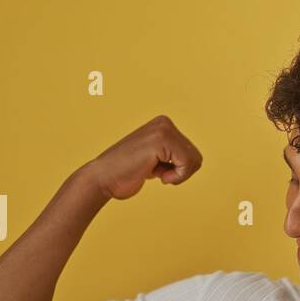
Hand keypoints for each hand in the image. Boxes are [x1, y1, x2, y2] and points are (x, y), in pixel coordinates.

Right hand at [85, 115, 202, 199]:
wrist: (102, 178)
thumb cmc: (126, 174)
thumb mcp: (156, 160)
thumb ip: (172, 155)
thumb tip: (196, 161)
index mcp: (164, 125)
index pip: (192, 154)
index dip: (178, 170)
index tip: (155, 168)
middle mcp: (165, 122)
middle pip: (196, 158)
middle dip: (179, 173)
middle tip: (154, 171)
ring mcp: (163, 129)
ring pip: (194, 161)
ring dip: (176, 175)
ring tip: (153, 171)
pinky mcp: (161, 140)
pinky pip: (187, 164)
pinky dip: (175, 177)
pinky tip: (155, 174)